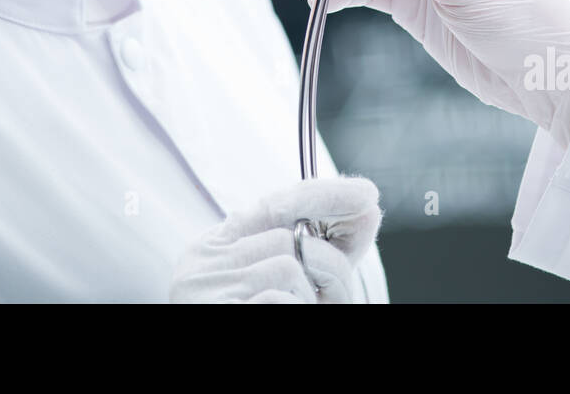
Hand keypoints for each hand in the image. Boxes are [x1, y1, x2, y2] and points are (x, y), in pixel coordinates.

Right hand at [169, 176, 381, 302]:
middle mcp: (201, 266)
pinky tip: (274, 316)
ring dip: (306, 301)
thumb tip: (367, 208)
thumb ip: (318, 251)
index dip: (323, 195)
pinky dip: (294, 313)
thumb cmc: (253, 323)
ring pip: (290, 270)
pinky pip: (280, 300)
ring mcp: (205, 293)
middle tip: (318, 302)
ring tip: (287, 314)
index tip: (368, 194)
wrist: (211, 377)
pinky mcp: (220, 314)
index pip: (274, 204)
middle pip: (290, 242)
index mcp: (213, 251)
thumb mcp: (281, 289)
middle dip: (323, 271)